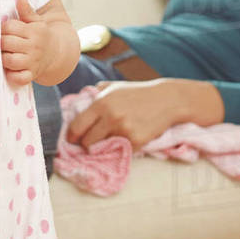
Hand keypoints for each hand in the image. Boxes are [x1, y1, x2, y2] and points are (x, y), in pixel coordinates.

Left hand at [0, 0, 59, 86]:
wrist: (56, 53)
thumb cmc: (40, 35)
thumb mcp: (36, 21)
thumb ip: (26, 10)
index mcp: (34, 31)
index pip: (10, 27)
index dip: (1, 28)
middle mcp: (34, 46)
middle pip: (7, 43)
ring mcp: (33, 62)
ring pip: (10, 61)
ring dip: (2, 58)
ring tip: (1, 54)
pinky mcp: (32, 74)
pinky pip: (19, 78)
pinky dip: (12, 75)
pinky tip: (9, 69)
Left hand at [64, 80, 183, 150]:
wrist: (167, 100)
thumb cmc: (138, 93)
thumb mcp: (114, 87)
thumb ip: (95, 95)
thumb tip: (77, 104)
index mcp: (101, 103)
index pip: (77, 126)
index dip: (72, 136)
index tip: (72, 140)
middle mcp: (110, 117)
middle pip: (87, 142)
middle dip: (87, 144)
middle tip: (90, 143)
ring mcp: (123, 130)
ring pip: (103, 149)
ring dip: (104, 147)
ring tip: (109, 140)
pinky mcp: (136, 141)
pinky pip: (120, 151)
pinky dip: (121, 148)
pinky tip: (126, 139)